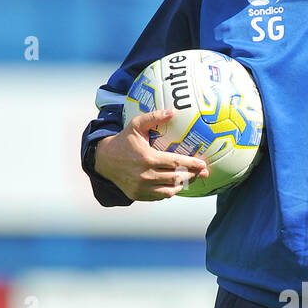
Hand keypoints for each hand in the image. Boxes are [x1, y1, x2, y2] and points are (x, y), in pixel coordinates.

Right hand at [93, 110, 209, 200]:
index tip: (202, 164)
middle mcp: (145, 175)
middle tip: (203, 172)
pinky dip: (170, 191)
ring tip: (191, 178)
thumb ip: (153, 117)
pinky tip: (176, 184)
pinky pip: (160, 196)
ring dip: (183, 185)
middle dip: (192, 175)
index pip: (175, 162)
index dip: (191, 164)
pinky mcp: (139, 195)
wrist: (104, 161)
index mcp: (147, 158)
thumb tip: (173, 111)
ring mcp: (142, 187)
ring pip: (170, 190)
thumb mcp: (135, 125)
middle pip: (176, 177)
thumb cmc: (123, 141)